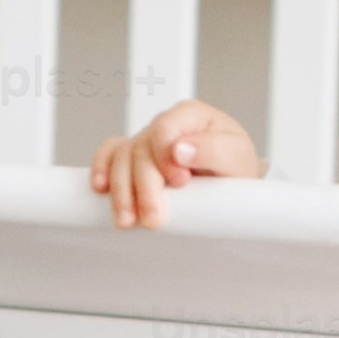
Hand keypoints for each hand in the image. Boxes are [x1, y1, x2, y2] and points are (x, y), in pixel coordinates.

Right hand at [86, 100, 259, 228]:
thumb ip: (213, 149)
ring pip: (122, 158)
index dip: (166, 156)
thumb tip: (180, 149)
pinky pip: (109, 155)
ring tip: (127, 220)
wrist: (230, 184)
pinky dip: (101, 170)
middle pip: (141, 149)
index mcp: (190, 116)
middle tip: (153, 218)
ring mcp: (147, 142)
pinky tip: (101, 189)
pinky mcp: (134, 158)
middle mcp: (165, 127)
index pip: (166, 127)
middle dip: (144, 187)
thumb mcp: (237, 157)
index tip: (180, 182)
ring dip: (121, 191)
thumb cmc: (234, 167)